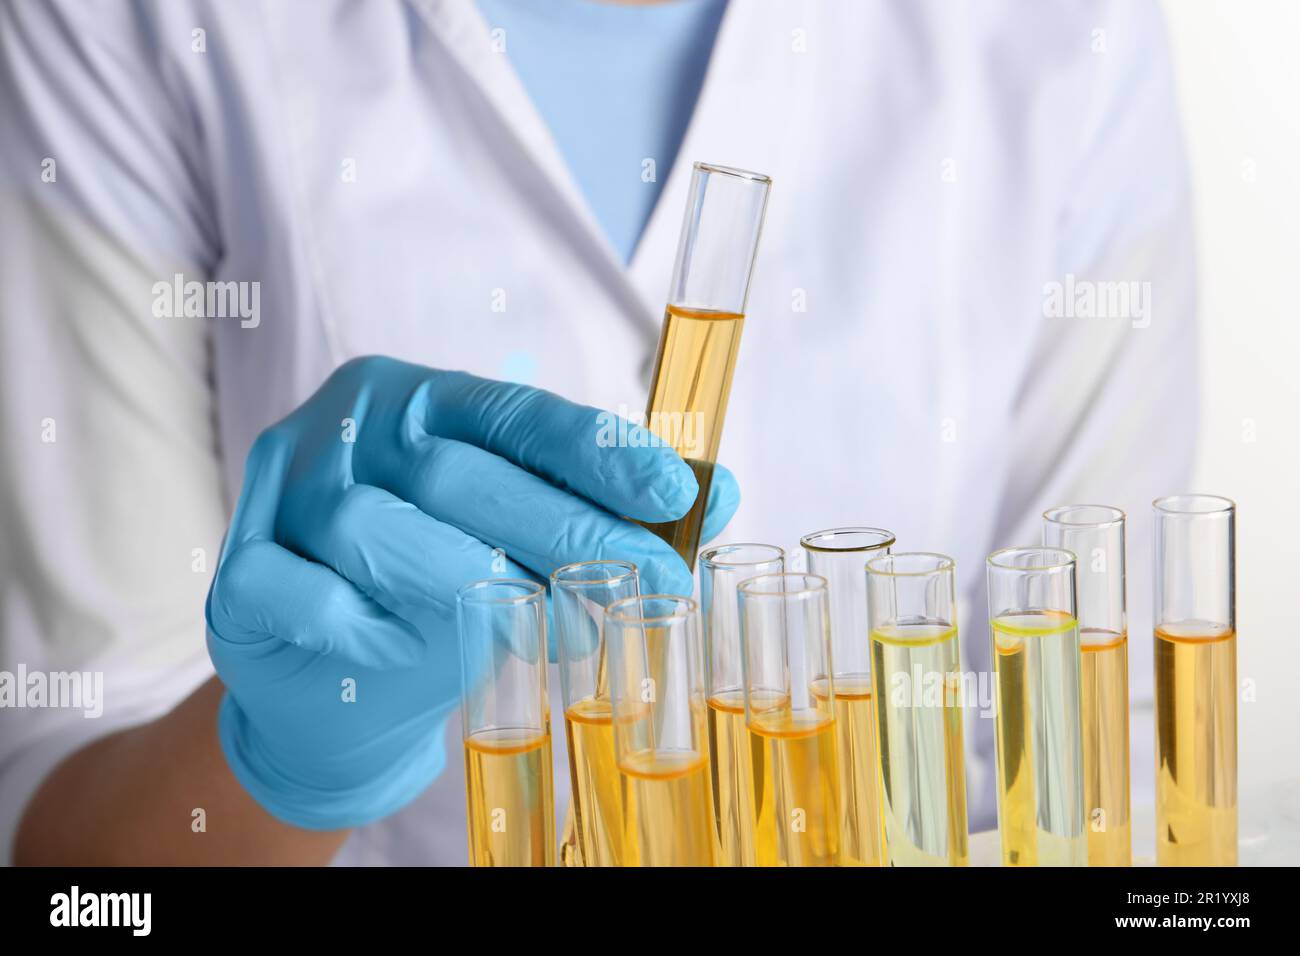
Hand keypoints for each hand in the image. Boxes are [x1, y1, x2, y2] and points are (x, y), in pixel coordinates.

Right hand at [205, 357, 738, 829]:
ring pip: (374, 525)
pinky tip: (403, 650)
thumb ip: (605, 513)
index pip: (516, 412)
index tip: (673, 495)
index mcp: (421, 400)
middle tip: (654, 588)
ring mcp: (282, 494)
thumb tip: (721, 496)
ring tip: (546, 633)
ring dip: (470, 583)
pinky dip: (359, 624)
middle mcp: (348, 429)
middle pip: (460, 471)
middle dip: (569, 532)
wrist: (330, 679)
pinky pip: (297, 590)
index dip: (596, 451)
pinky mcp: (236, 572)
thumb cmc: (441, 595)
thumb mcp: (527, 547)